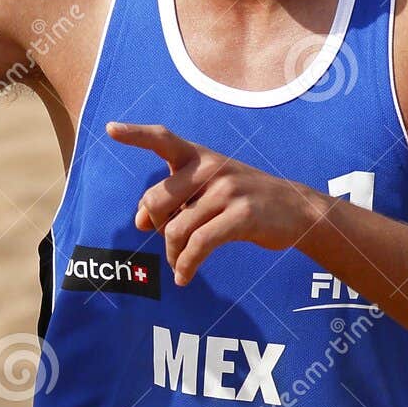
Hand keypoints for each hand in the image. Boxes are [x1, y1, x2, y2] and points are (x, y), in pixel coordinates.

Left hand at [106, 120, 315, 284]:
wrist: (297, 210)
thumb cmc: (245, 200)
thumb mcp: (210, 190)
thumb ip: (175, 199)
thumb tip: (140, 221)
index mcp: (199, 157)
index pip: (162, 140)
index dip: (135, 135)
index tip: (110, 129)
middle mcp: (211, 167)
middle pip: (156, 201)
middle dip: (156, 227)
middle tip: (171, 241)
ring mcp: (227, 190)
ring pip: (176, 229)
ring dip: (173, 255)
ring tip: (180, 266)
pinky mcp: (241, 216)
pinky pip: (199, 245)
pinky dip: (186, 265)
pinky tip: (184, 277)